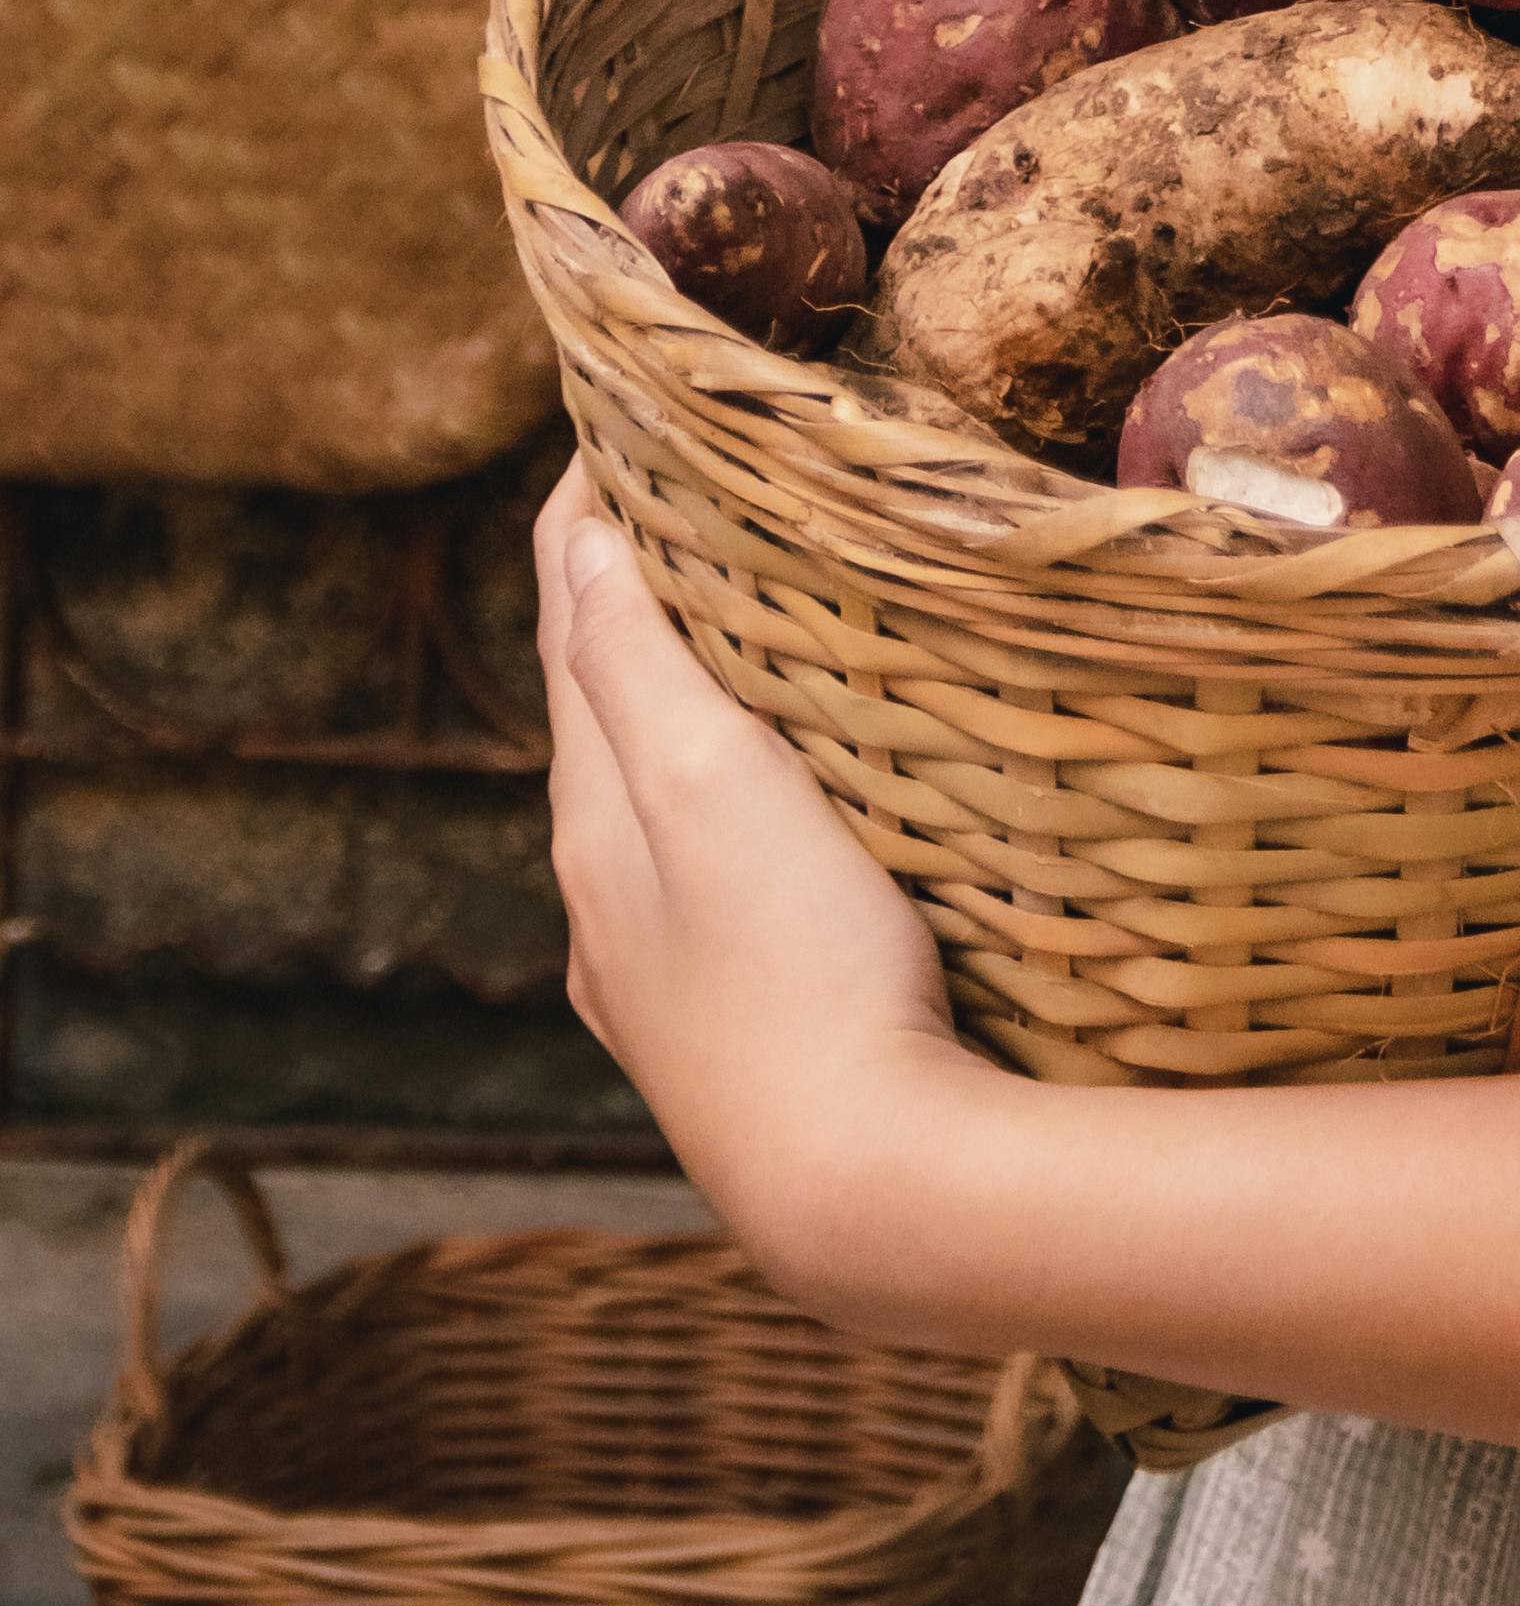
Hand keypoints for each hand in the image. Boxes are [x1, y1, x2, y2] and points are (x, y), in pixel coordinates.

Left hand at [534, 462, 970, 1318]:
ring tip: (732, 620)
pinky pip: (697, 870)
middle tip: (686, 484)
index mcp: (594, 821)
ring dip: (672, 698)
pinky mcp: (725, 1029)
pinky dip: (714, 792)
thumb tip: (575, 538)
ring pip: (646, 796)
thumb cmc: (799, 975)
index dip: (586, 513)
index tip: (625, 410)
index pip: (569, 622)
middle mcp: (606, 897)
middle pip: (599, 706)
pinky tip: (761, 808)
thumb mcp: (709, 789)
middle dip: (627, 593)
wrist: (864, 1195)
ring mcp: (662, 974)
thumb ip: (634, 666)